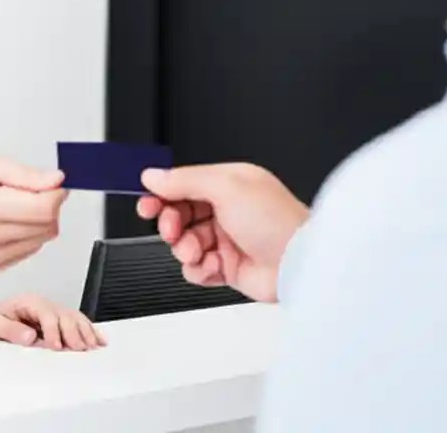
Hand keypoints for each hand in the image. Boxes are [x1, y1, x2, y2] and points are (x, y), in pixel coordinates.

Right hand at [0, 151, 67, 272]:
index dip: (57, 194)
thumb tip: (57, 181)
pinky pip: (29, 250)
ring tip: (11, 204)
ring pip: (42, 240)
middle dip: (50, 205)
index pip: (44, 209)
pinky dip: (27, 234)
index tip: (54, 183)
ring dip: (39, 221)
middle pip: (48, 226)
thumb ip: (25, 174)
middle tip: (28, 190)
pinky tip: (6, 220)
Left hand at [0, 294, 106, 351]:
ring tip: (91, 347)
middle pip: (65, 314)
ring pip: (74, 318)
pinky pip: (77, 323)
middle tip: (78, 349)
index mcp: (29, 302)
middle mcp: (44, 304)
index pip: (46, 313)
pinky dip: (89, 330)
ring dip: (84, 332)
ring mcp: (53, 311)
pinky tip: (98, 339)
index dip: (53, 329)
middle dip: (73, 332)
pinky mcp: (58, 321)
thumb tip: (30, 335)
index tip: (55, 345)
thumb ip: (9, 329)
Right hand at [137, 164, 308, 302]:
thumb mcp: (226, 186)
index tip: (147, 203)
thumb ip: (184, 180)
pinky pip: (196, 268)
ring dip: (184, 249)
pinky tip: (211, 266)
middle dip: (170, 223)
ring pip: (184, 243)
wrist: (299, 263)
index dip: (161, 194)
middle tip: (172, 229)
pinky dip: (199, 269)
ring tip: (197, 251)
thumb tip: (153, 175)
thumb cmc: (276, 221)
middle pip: (179, 215)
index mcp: (228, 184)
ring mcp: (227, 239)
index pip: (183, 185)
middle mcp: (227, 210)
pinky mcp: (228, 267)